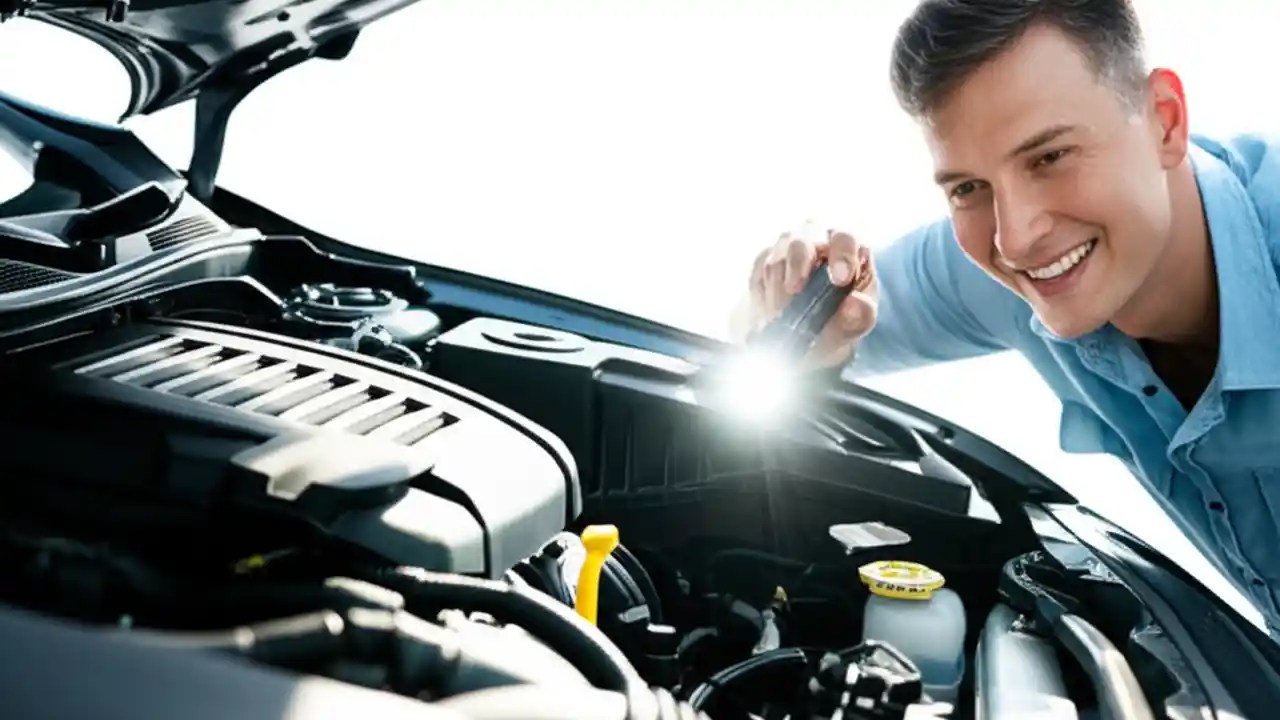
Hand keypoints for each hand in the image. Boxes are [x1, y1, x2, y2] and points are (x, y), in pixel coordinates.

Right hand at [732, 221, 877, 368]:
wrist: (813, 331)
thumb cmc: (842, 317)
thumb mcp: (858, 321)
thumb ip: (862, 314)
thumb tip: (855, 304)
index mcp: (848, 246)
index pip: (845, 238)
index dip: (842, 256)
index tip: (840, 281)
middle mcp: (816, 238)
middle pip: (801, 241)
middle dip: (797, 267)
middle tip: (795, 291)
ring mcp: (788, 247)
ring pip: (776, 260)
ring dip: (778, 292)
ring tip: (786, 316)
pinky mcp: (765, 259)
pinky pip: (759, 273)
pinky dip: (765, 297)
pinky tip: (774, 313)